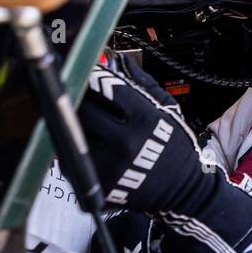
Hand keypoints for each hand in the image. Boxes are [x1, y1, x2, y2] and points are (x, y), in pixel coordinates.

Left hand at [78, 56, 251, 252]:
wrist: (184, 191)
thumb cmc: (175, 147)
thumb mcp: (167, 110)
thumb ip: (142, 83)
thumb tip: (118, 61)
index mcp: (144, 118)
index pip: (105, 89)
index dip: (90, 78)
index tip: (81, 73)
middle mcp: (126, 142)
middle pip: (81, 110)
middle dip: (73, 99)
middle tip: (71, 95)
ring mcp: (111, 166)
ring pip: (70, 137)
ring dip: (67, 125)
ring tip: (72, 120)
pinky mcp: (101, 186)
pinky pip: (72, 163)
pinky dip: (71, 151)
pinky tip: (79, 145)